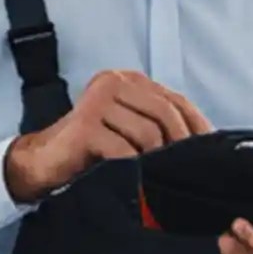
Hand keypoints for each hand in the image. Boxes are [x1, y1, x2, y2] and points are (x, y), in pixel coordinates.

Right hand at [3, 70, 213, 202]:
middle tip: (183, 169)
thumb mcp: (129, 126)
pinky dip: (133, 166)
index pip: (175, 99)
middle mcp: (111, 83)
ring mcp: (96, 102)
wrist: (45, 161)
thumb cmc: (92, 147)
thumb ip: (159, 122)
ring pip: (148, 132)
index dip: (196, 125)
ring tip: (152, 173)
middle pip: (164, 112)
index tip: (207, 150)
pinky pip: (124, 149)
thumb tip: (203, 140)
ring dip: (154, 159)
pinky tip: (131, 174)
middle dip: (180, 144)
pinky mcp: (85, 126)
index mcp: (126, 79)